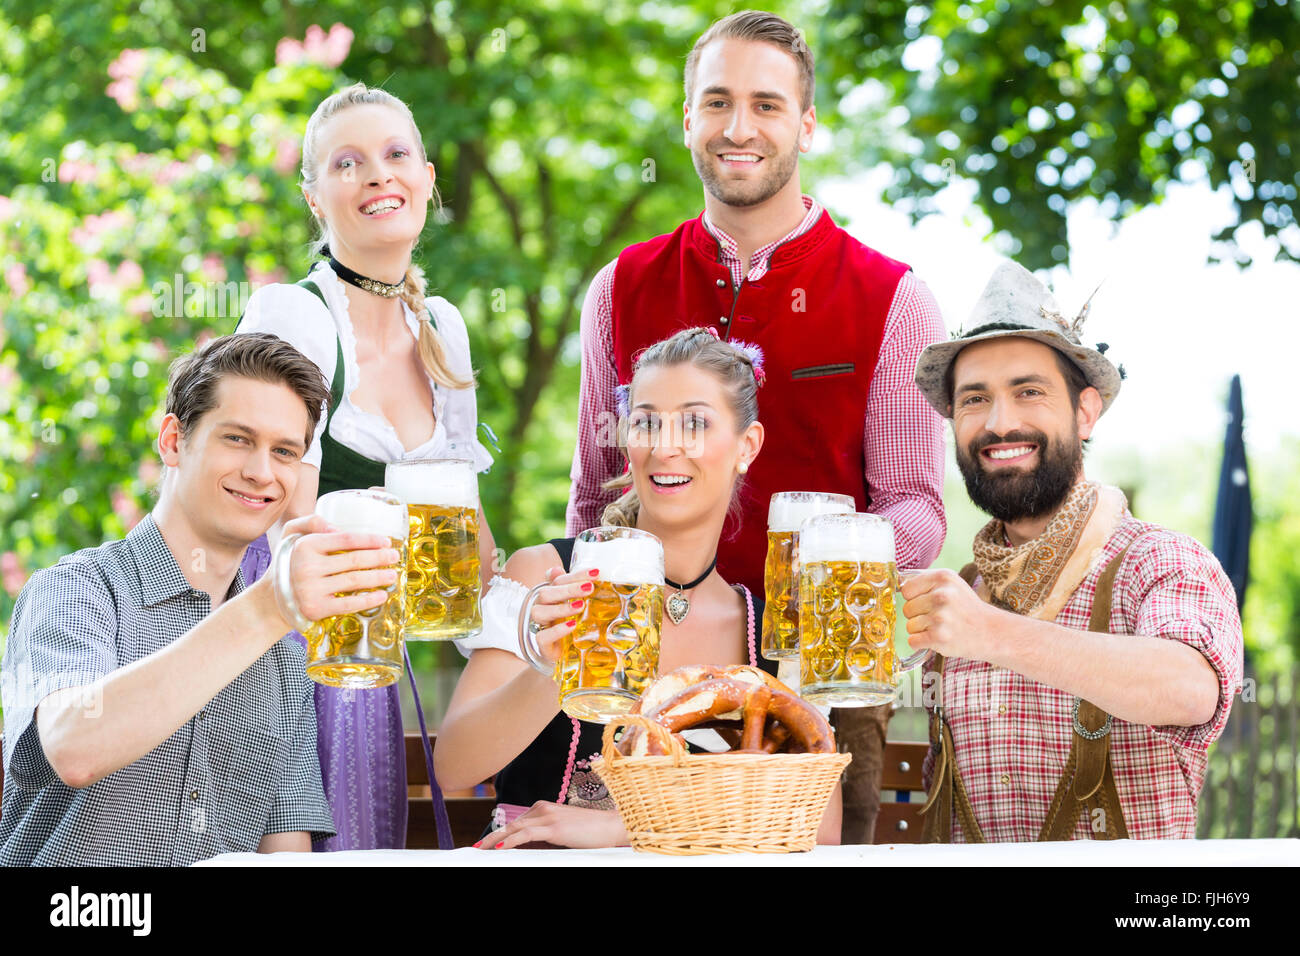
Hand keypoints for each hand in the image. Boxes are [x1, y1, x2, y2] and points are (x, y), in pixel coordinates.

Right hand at [283, 514, 400, 623]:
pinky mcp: (316, 609)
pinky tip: (382, 595)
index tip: (385, 541)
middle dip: (380, 558)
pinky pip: (348, 603)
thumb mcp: (292, 535)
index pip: (345, 539)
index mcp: (306, 545)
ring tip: (392, 575)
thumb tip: (336, 527)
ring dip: (379, 577)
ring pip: (355, 581)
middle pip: (354, 560)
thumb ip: (311, 522)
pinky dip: (368, 600)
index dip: (369, 540)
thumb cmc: (290, 562)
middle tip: (395, 557)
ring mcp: (311, 589)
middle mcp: (307, 567)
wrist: (274, 597)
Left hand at [476, 802, 627, 849]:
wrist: (611, 826)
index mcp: (544, 808)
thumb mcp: (562, 833)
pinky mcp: (554, 827)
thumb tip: (525, 848)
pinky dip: (511, 841)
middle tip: (476, 848)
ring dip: (495, 840)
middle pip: (510, 824)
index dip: (499, 834)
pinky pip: (526, 835)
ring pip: (514, 828)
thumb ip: (543, 837)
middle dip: (491, 837)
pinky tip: (501, 848)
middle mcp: (543, 808)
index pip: (515, 822)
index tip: (486, 844)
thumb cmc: (590, 831)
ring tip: (481, 850)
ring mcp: (548, 816)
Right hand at [520, 565, 599, 664]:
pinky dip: (557, 630)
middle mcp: (542, 607)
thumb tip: (574, 571)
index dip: (575, 576)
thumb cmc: (570, 624)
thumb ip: (576, 589)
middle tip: (589, 588)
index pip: (557, 580)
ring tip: (580, 606)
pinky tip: (571, 625)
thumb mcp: (578, 606)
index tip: (595, 573)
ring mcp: (540, 626)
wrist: (566, 655)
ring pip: (540, 612)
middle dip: (568, 589)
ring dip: (561, 608)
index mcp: (550, 596)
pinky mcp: (542, 645)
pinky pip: (542, 636)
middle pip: (547, 593)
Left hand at [899, 568, 999, 661]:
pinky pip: (913, 641)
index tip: (929, 603)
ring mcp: (940, 617)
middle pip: (907, 608)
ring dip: (922, 631)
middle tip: (940, 618)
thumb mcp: (952, 585)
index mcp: (943, 578)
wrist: (991, 632)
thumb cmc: (966, 609)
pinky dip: (921, 644)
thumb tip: (897, 582)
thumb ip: (926, 581)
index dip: (914, 598)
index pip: (907, 589)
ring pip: (910, 626)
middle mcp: (941, 595)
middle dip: (919, 616)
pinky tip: (938, 639)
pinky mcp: (939, 637)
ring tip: (942, 628)